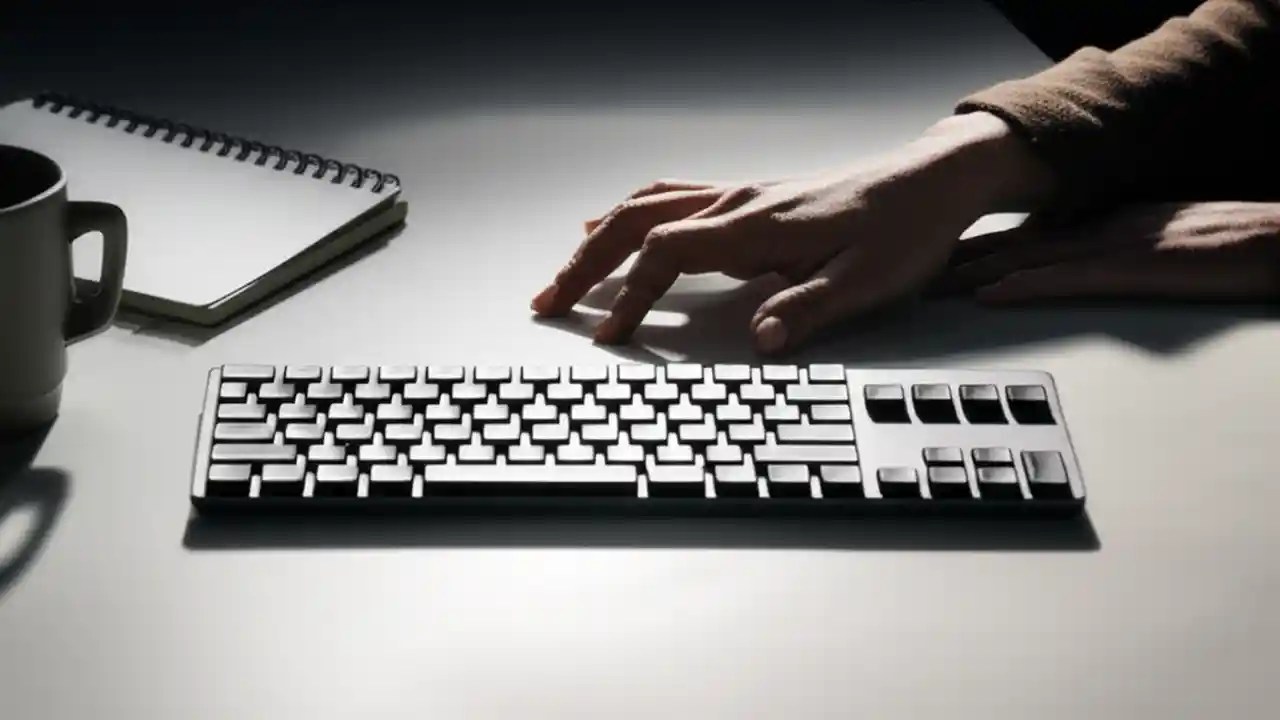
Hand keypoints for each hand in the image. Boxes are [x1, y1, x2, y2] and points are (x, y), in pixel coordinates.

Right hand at [531, 112, 1050, 354]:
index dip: (629, 294)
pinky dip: (632, 214)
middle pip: (636, 223)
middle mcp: (739, 205)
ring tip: (566, 269)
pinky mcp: (752, 199)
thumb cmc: (904, 229)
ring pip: (648, 207)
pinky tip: (616, 223)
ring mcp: (742, 197)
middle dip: (586, 263)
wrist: (932, 180)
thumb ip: (809, 309)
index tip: (606, 333)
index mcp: (757, 227)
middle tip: (548, 298)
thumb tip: (761, 340)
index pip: (666, 254)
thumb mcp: (868, 281)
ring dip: (600, 237)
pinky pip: (673, 199)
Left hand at [937, 202, 1279, 302]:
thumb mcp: (1157, 249)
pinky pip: (1068, 279)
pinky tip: (991, 294)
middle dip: (960, 259)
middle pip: (1015, 244)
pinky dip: (1025, 285)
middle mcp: (1098, 231)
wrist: (1275, 240)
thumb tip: (1074, 276)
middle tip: (912, 269)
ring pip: (1029, 258)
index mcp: (1103, 227)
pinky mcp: (1132, 269)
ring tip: (929, 284)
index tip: (937, 257)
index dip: (979, 247)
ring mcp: (1112, 248)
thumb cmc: (1227, 248)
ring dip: (975, 272)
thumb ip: (1112, 259)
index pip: (1028, 238)